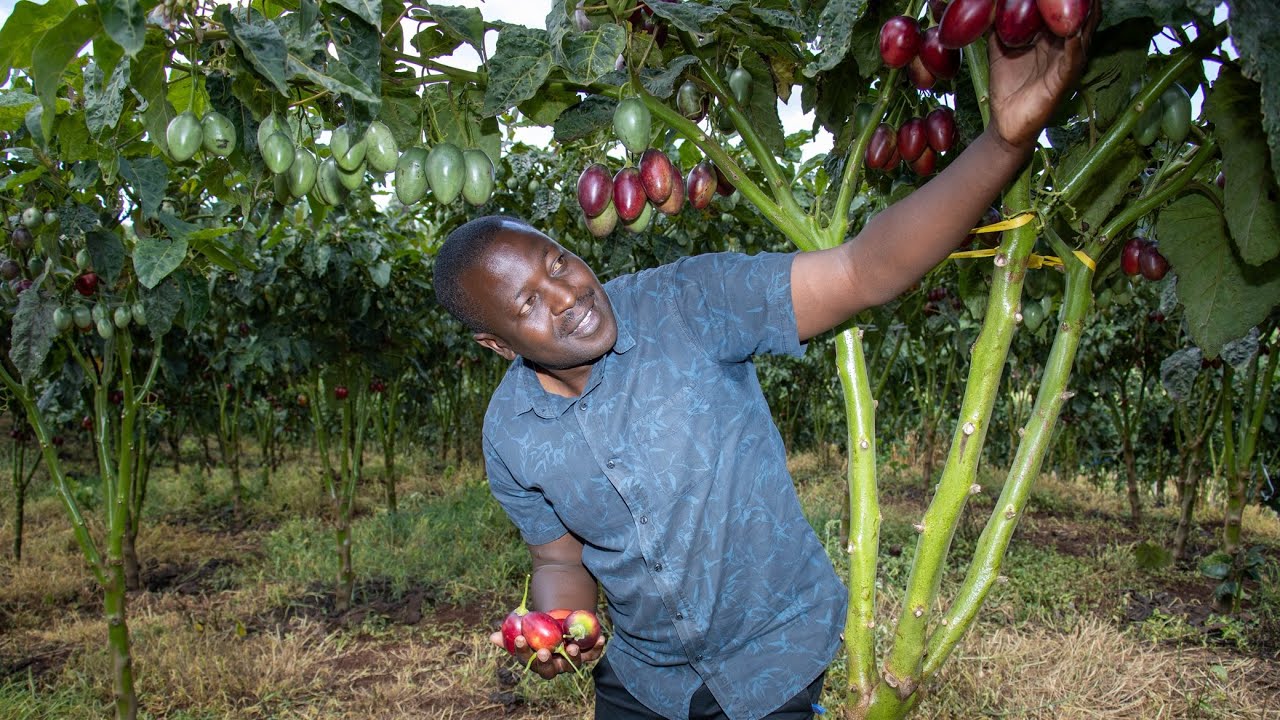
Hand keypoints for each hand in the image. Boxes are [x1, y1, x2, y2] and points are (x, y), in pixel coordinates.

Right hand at [489, 630, 604, 678]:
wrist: (560, 622)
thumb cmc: (538, 627)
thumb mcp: (525, 628)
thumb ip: (511, 633)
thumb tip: (493, 637)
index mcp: (536, 662)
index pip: (527, 660)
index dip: (523, 652)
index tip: (519, 639)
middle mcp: (554, 666)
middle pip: (550, 669)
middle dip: (547, 662)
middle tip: (544, 652)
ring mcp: (571, 661)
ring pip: (573, 665)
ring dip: (573, 657)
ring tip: (572, 647)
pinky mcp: (586, 653)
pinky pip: (592, 654)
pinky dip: (597, 647)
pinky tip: (601, 637)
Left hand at [987, 1, 1098, 150]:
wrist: (1005, 123)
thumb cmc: (1007, 85)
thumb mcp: (999, 49)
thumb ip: (997, 26)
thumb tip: (990, 5)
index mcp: (1052, 36)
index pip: (1065, 7)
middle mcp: (1065, 45)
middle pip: (1080, 13)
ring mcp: (1068, 61)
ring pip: (1083, 30)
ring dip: (1082, 12)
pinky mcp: (1064, 80)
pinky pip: (1074, 58)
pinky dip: (1075, 42)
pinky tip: (1073, 30)